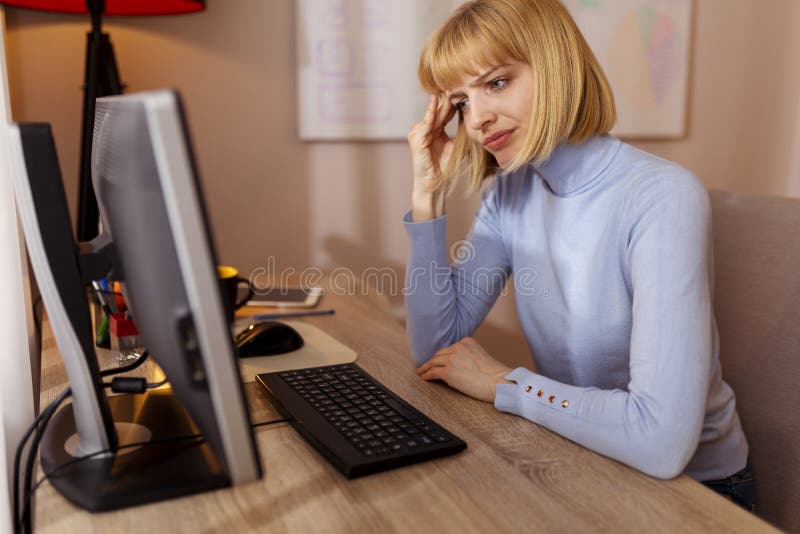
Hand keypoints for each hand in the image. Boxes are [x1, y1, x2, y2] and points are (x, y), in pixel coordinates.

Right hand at [407, 94, 455, 220]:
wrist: (434, 183)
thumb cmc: (444, 167)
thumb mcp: (456, 145)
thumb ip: (460, 132)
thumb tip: (471, 120)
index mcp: (435, 130)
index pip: (444, 113)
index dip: (452, 102)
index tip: (462, 88)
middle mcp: (425, 129)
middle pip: (438, 111)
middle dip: (446, 98)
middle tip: (454, 82)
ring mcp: (419, 134)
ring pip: (432, 115)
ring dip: (439, 103)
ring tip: (446, 89)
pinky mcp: (416, 140)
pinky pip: (425, 124)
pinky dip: (430, 113)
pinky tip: (435, 102)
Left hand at [417, 337, 512, 402]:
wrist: (498, 382)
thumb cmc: (494, 374)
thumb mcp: (480, 356)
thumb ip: (468, 355)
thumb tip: (458, 365)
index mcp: (466, 341)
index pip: (450, 348)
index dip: (442, 355)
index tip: (437, 359)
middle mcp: (458, 347)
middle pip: (440, 354)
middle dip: (432, 360)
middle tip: (425, 365)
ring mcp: (452, 359)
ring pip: (433, 362)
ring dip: (426, 367)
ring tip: (421, 371)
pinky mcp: (448, 372)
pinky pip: (433, 372)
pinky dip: (427, 375)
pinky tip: (424, 377)